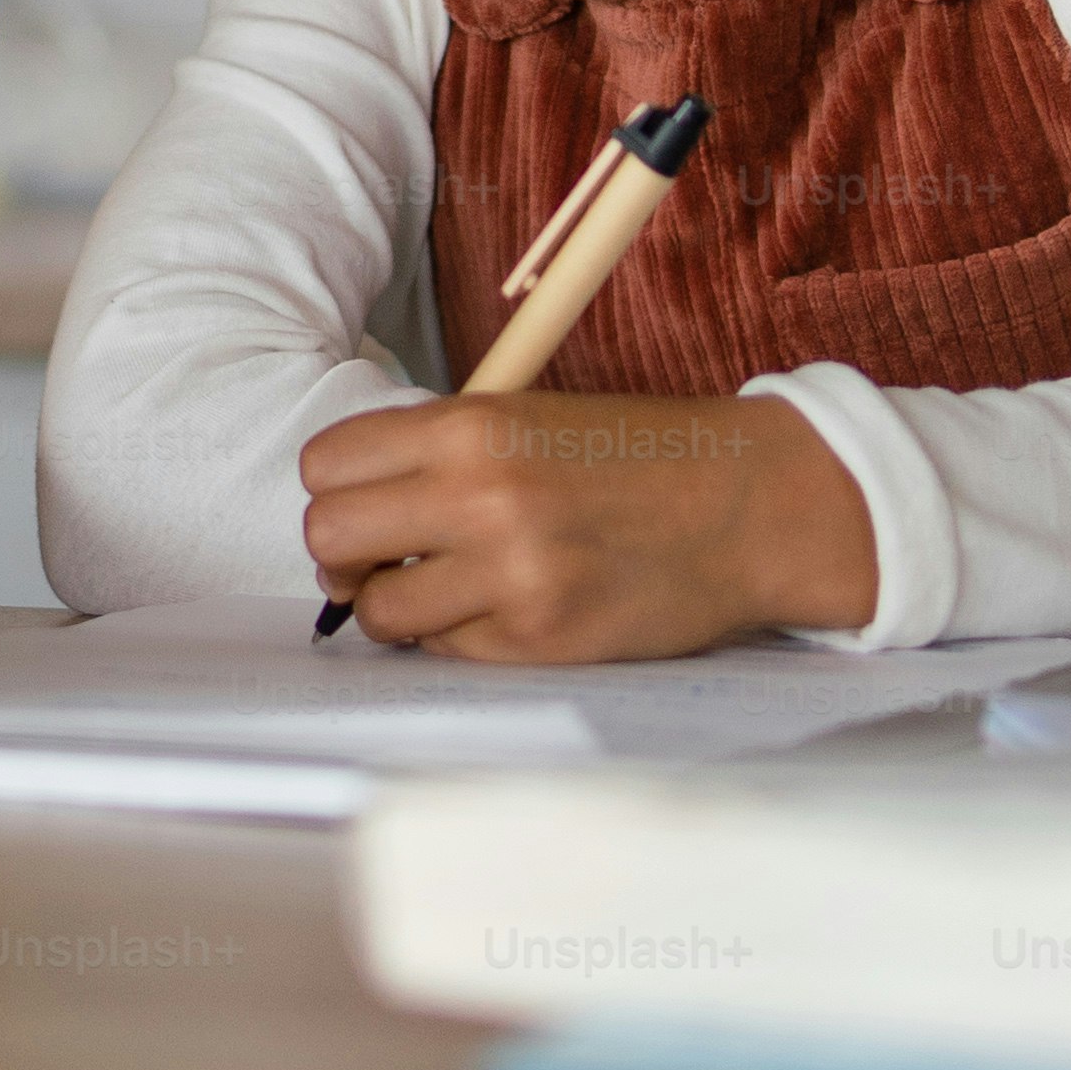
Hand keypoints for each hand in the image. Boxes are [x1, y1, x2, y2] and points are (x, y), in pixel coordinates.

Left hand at [302, 391, 878, 661]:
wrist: (745, 507)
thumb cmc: (628, 458)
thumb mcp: (521, 418)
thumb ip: (431, 454)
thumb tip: (344, 511)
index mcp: (468, 427)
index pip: (325, 465)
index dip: (335, 490)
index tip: (364, 504)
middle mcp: (480, 497)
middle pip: (329, 538)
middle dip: (345, 555)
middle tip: (383, 559)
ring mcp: (510, 575)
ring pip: (376, 612)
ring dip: (395, 607)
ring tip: (443, 590)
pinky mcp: (540, 640)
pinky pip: (444, 650)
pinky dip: (457, 637)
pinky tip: (502, 609)